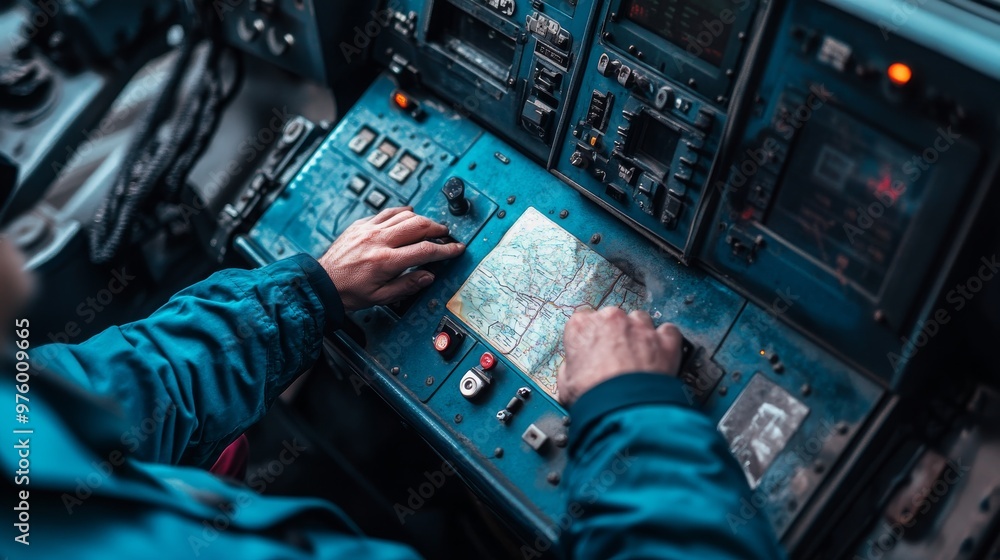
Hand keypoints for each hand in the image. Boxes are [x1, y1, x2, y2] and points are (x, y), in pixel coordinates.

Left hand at [318, 207, 464, 311]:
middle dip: (436, 229)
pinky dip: (401, 211)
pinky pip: (386, 211)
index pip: (425, 250)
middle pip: (418, 225)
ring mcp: (369, 230)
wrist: (321, 283)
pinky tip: (407, 214)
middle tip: (446, 234)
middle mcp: (379, 241)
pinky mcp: (360, 225)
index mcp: (386, 261)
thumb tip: (428, 276)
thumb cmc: (348, 292)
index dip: (445, 250)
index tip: (456, 249)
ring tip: (429, 226)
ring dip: (421, 218)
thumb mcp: (380, 297)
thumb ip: (407, 286)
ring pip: (404, 214)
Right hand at [557, 307, 682, 406]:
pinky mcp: (664, 340)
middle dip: (615, 334)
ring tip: (640, 356)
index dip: (590, 337)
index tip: (593, 349)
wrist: (621, 410)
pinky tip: (662, 354)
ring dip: (640, 334)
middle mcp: (610, 319)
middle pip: (613, 318)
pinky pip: (668, 331)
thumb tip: (574, 370)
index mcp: (581, 327)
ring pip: (640, 320)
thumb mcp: (564, 385)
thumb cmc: (591, 396)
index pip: (583, 321)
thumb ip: (570, 368)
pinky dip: (666, 340)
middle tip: (616, 358)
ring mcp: (639, 327)